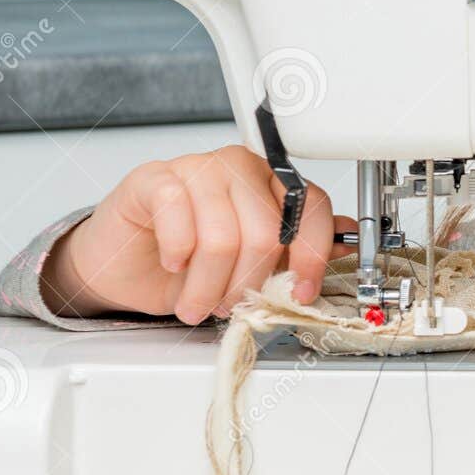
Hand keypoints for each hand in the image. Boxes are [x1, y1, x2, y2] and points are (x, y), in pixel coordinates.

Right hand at [42, 144, 356, 323]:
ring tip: (198, 302)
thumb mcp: (254, 266)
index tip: (302, 293)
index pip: (313, 208)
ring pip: (222, 235)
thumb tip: (344, 249)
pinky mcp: (155, 178)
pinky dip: (178, 254)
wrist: (129, 266)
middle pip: (265, 232)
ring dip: (209, 285)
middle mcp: (241, 167)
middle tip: (229, 306)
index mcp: (274, 184)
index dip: (312, 257)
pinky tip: (174, 264)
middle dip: (247, 285)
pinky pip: (177, 215)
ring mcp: (198, 167)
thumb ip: (296, 253)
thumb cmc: (193, 263)